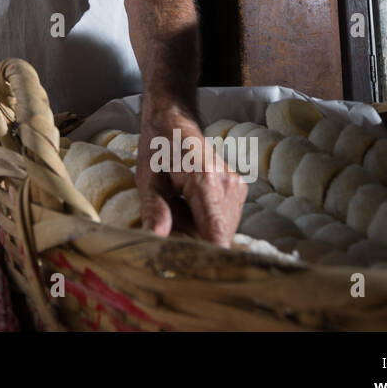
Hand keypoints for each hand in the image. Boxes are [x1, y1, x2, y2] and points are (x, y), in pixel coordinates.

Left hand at [135, 103, 244, 247]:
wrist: (174, 121)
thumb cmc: (158, 148)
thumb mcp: (148, 179)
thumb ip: (154, 209)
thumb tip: (156, 238)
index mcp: (206, 181)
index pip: (216, 233)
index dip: (203, 255)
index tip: (186, 266)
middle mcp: (229, 185)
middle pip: (218, 235)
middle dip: (194, 237)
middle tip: (170, 216)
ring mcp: (237, 187)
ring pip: (221, 229)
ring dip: (199, 228)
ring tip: (179, 205)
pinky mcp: (238, 189)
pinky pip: (223, 218)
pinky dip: (205, 219)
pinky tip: (190, 203)